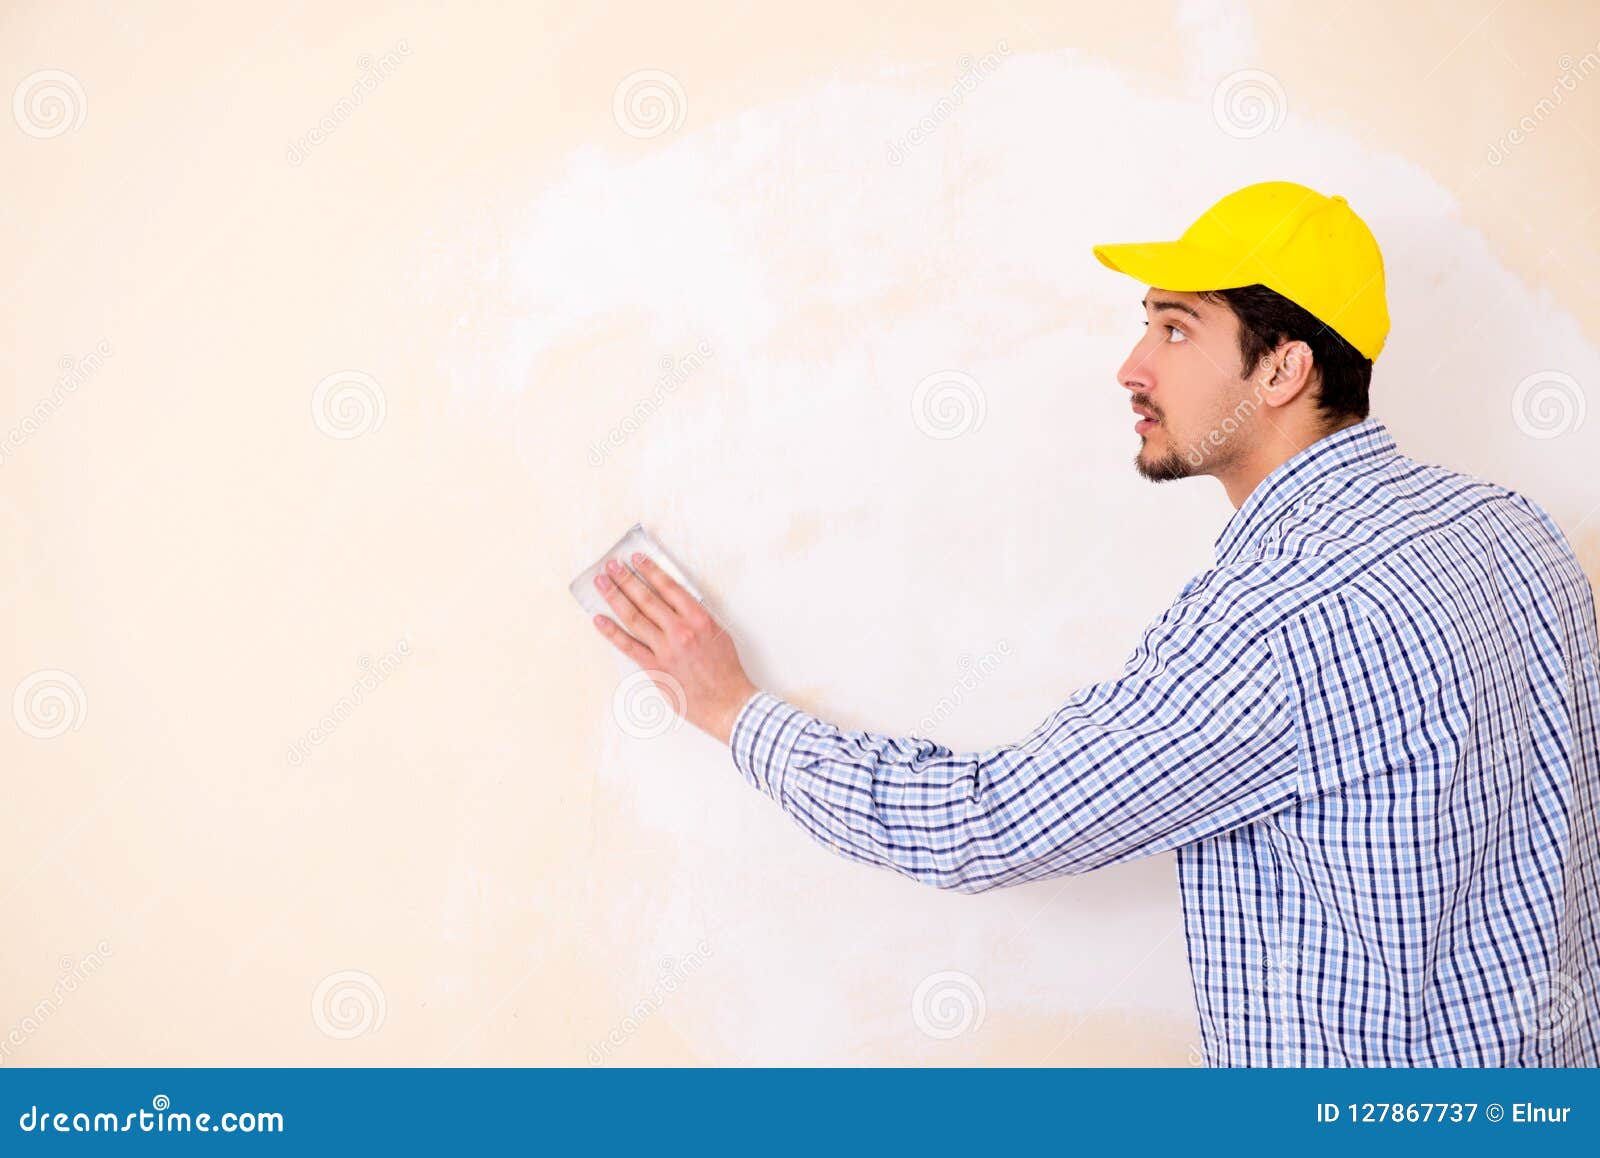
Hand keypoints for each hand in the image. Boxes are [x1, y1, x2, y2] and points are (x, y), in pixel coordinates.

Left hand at [590, 552, 758, 744]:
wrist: (727, 702)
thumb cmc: (726, 670)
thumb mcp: (718, 632)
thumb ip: (695, 615)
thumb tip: (672, 601)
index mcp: (699, 619)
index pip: (669, 587)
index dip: (650, 571)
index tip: (636, 559)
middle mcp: (680, 631)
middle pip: (646, 599)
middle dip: (626, 579)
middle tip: (611, 566)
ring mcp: (665, 650)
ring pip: (634, 618)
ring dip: (615, 598)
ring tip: (602, 584)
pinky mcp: (655, 668)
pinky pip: (628, 646)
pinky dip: (612, 632)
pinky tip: (599, 619)